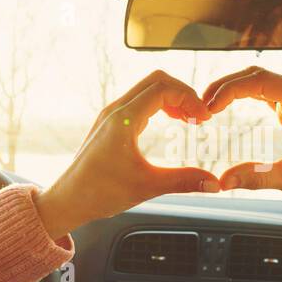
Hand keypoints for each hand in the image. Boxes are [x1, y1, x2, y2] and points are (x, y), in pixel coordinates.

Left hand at [35, 71, 219, 239]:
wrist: (68, 200)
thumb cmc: (99, 193)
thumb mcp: (147, 187)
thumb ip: (183, 181)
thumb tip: (214, 184)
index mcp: (123, 119)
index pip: (163, 89)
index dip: (189, 98)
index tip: (204, 118)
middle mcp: (115, 111)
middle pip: (156, 80)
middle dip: (183, 93)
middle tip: (199, 115)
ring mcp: (110, 116)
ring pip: (146, 89)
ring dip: (171, 98)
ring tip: (188, 119)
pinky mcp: (109, 124)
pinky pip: (138, 102)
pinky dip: (158, 106)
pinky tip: (169, 123)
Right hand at [203, 67, 281, 242]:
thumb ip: (256, 177)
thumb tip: (222, 180)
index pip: (259, 81)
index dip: (228, 90)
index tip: (208, 108)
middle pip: (258, 76)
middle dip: (227, 86)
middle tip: (201, 105)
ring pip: (262, 84)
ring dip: (235, 90)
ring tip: (210, 105)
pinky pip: (268, 96)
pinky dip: (246, 98)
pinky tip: (229, 107)